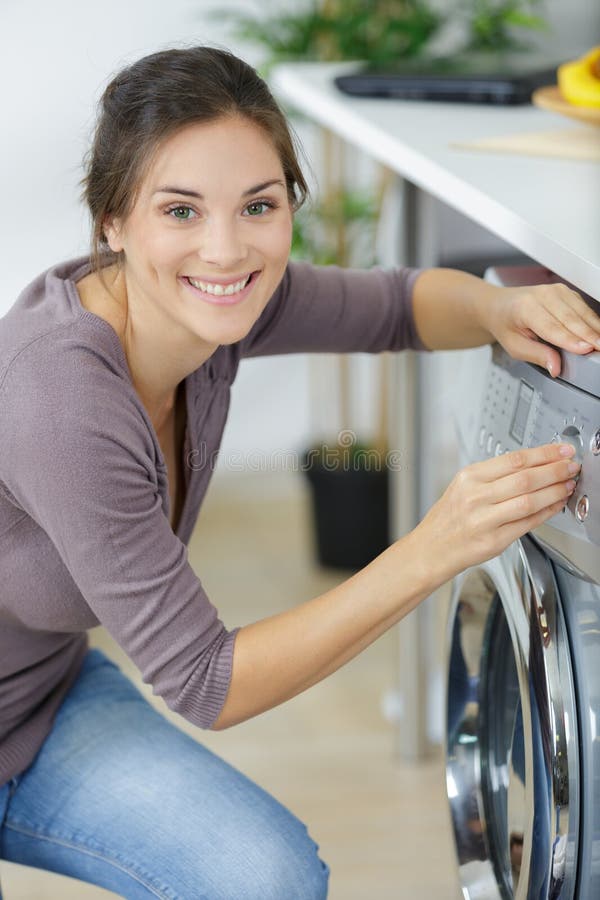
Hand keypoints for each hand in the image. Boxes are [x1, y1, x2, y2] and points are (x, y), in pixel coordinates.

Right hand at [412, 442, 578, 583]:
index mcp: (469, 477)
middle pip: (525, 478)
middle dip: (555, 470)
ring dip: (554, 491)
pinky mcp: (494, 541)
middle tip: (571, 466)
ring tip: (568, 484)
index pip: (514, 459)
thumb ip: (494, 476)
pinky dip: (546, 512)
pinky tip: (555, 504)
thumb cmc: (448, 519)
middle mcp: (475, 497)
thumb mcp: (463, 487)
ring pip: (529, 500)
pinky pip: (527, 523)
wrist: (431, 549)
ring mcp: (484, 520)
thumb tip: (533, 465)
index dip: (543, 454)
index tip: (561, 451)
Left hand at [483, 282, 599, 376]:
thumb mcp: (514, 346)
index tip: (586, 349)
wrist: (500, 305)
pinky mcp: (566, 292)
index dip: (570, 339)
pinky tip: (598, 333)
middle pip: (571, 317)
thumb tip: (555, 366)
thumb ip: (536, 355)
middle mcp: (543, 295)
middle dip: (589, 335)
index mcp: (526, 308)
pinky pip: (584, 307)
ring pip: (581, 311)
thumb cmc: (506, 324)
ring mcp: (556, 291)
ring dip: (595, 328)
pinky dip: (593, 320)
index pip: (552, 327)